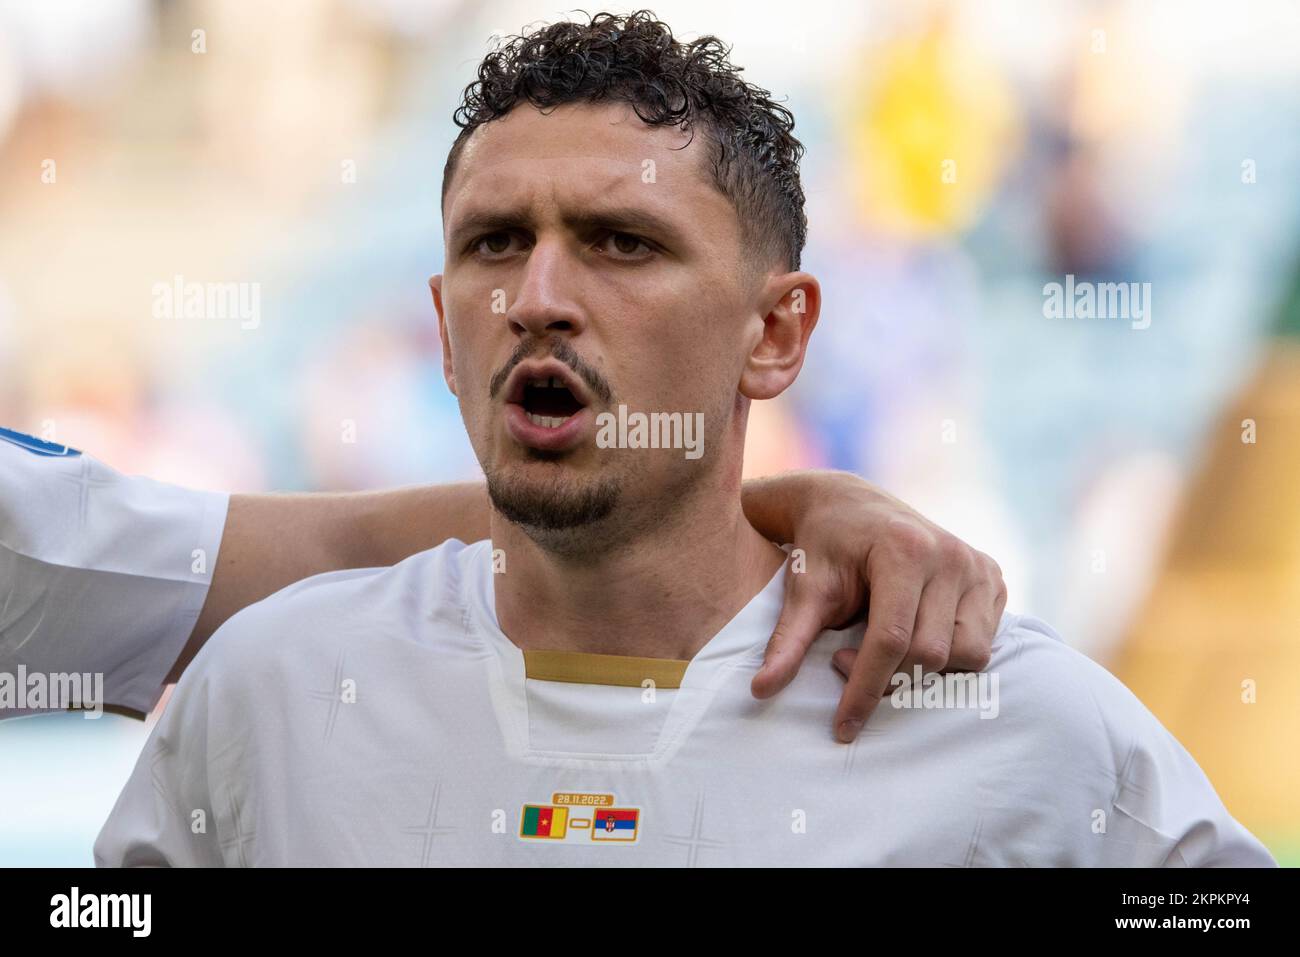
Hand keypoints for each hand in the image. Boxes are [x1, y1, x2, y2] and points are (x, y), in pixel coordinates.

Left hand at [749, 472, 1006, 741]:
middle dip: (888, 677)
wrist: (848, 503)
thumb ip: (788, 640)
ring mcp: (977, 565)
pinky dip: (950, 654)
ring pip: (967, 655)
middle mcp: (949, 554)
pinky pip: (984, 641)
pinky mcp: (992, 577)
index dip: (865, 689)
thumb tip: (760, 690)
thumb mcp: (803, 589)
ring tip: (880, 648)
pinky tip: (914, 635)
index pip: (892, 640)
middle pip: (930, 653)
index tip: (843, 727)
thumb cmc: (822, 547)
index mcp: (904, 548)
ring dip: (924, 669)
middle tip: (841, 661)